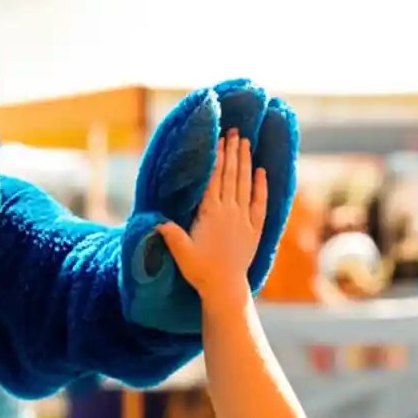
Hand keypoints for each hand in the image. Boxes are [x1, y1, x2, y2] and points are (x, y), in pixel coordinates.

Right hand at [118, 80, 297, 333]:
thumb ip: (170, 234)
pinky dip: (261, 186)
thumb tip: (156, 221)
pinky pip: (260, 203)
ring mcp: (244, 219)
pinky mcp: (254, 229)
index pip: (215, 179)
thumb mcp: (180, 252)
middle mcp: (229, 212)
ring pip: (245, 184)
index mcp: (210, 213)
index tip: (220, 139)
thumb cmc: (199, 270)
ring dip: (246, 162)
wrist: (224, 287)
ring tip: (246, 142)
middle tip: (235, 130)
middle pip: (231, 176)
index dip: (218, 157)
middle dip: (233, 152)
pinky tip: (261, 171)